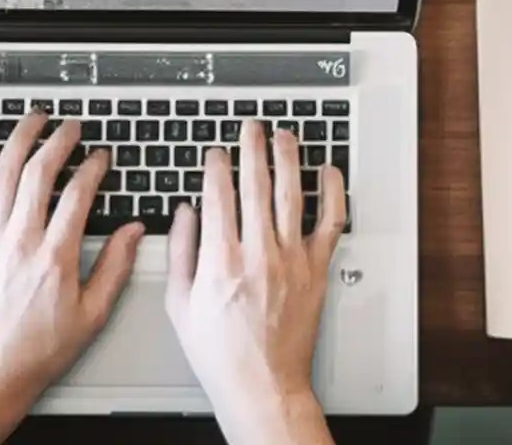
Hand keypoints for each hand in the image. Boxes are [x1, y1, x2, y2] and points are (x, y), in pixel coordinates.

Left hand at [0, 111, 144, 444]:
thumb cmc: (35, 353)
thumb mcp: (90, 316)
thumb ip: (114, 269)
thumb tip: (133, 233)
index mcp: (54, 258)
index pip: (77, 195)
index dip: (92, 167)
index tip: (101, 156)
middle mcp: (19, 241)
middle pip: (39, 173)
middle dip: (58, 141)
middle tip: (70, 126)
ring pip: (3, 174)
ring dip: (19, 140)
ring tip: (33, 120)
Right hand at [166, 121, 346, 444]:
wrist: (261, 384)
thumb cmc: (220, 352)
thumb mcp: (178, 304)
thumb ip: (180, 252)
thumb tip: (184, 213)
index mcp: (220, 260)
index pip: (218, 194)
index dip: (216, 165)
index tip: (216, 153)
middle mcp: (258, 253)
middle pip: (255, 184)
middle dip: (252, 148)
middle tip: (251, 127)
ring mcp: (292, 259)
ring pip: (292, 194)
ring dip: (288, 158)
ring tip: (283, 136)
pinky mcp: (317, 270)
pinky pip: (330, 222)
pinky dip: (333, 193)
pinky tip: (329, 172)